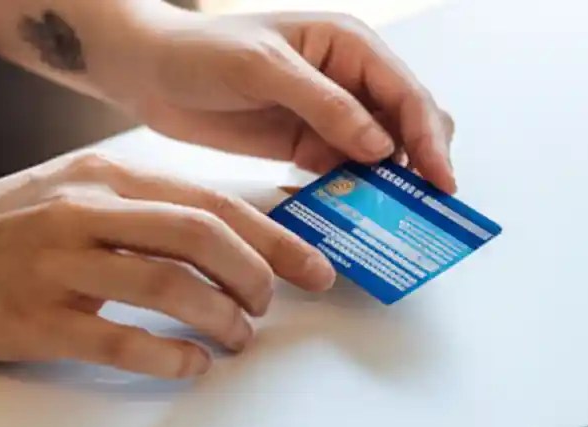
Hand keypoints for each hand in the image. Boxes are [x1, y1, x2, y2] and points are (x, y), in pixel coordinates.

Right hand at [0, 151, 333, 377]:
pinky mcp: (35, 319)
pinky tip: (193, 366)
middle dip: (257, 276)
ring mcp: (57, 265)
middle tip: (273, 307)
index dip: (273, 238)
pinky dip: (172, 357)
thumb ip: (143, 209)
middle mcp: (84, 211)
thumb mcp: (72, 194)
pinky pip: (123, 342)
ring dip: (221, 320)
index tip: (313, 267)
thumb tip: (230, 239)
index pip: (210, 202)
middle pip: (201, 237)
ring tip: (237, 339)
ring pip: (170, 287)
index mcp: (102, 178)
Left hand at [119, 11, 456, 191]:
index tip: (439, 180)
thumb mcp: (265, 69)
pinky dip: (359, 197)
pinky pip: (349, 176)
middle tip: (426, 206)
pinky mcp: (312, 147)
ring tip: (398, 219)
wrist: (148, 75)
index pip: (407, 93)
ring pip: (385, 155)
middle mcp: (351, 80)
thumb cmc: (201, 53)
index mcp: (350, 45)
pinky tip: (359, 219)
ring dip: (393, 185)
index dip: (429, 138)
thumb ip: (326, 105)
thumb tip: (382, 146)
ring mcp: (334, 117)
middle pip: (409, 124)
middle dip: (423, 162)